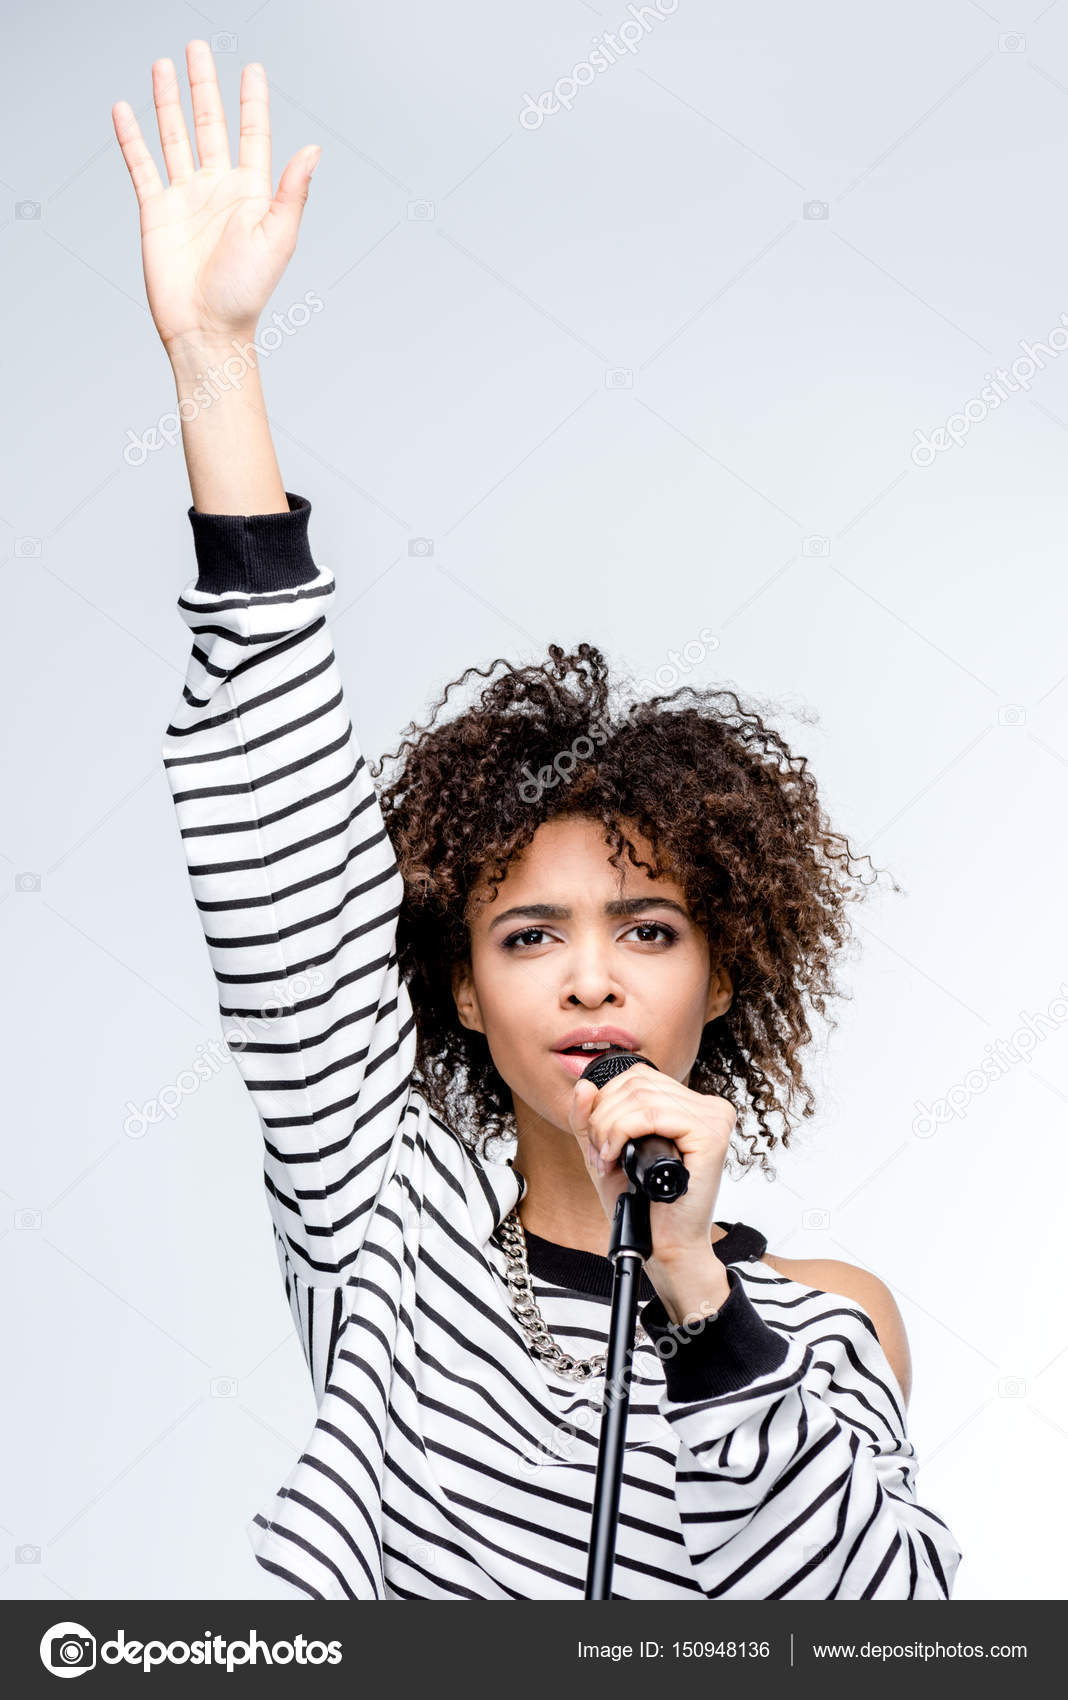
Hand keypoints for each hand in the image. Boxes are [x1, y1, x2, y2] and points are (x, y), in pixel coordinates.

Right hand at [113, 41, 319, 352]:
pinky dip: (132, 138)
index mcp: (251, 193)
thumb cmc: (246, 293)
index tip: (252, 68)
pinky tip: (125, 110)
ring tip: (163, 65)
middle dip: (204, 86)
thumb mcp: (277, 238)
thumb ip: (292, 192)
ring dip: (169, 101)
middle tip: (198, 48)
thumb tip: (313, 150)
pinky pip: (141, 166)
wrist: (206, 328)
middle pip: (209, 124)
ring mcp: (185, 197)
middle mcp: (217, 189)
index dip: (251, 101)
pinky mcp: (156, 211)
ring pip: (174, 136)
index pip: (252, 134)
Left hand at [568, 1064, 735, 1318]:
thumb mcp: (607, 1151)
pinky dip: (623, 1133)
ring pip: (641, 1097)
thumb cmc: (642, 1204)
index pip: (639, 1076)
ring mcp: (714, 1119)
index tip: (597, 1140)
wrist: (663, 1246)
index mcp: (690, 1105)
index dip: (606, 1101)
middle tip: (598, 1154)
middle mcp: (708, 1107)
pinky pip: (653, 1115)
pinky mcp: (711, 1136)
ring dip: (609, 1128)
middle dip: (603, 1118)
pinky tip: (617, 1159)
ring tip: (606, 1159)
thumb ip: (591, 1117)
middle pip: (637, 1083)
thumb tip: (584, 1084)